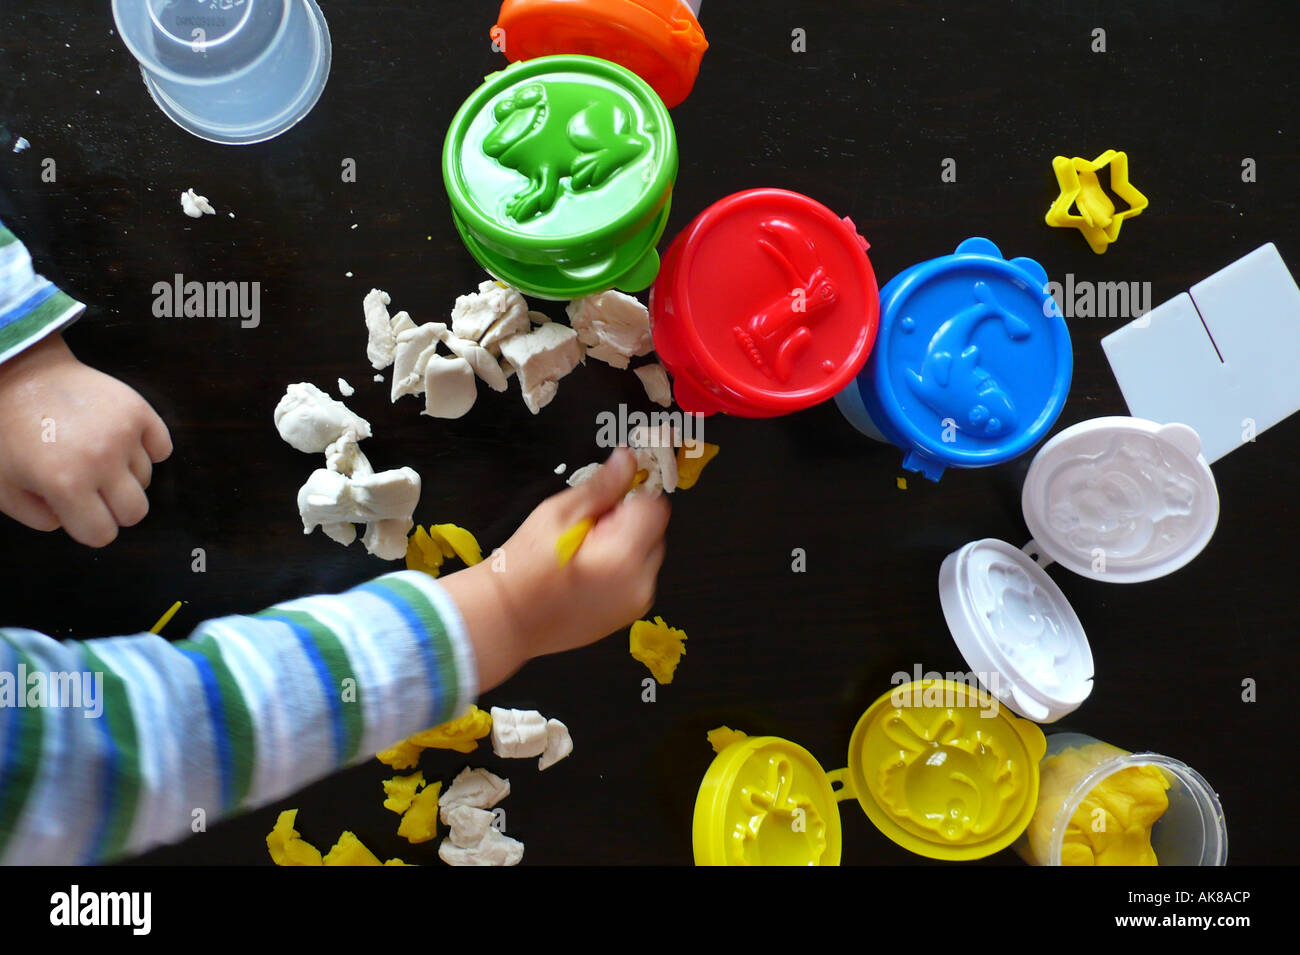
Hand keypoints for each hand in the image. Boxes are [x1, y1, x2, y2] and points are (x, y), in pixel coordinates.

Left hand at [0, 333, 172, 546]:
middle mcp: (101, 461)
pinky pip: (161, 448)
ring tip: (96, 453)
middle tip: (93, 490)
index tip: (79, 513)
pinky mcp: (138, 411)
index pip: (102, 535)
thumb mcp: (3, 486)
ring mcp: (124, 434)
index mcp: (65, 485)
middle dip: (115, 509)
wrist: (21, 374)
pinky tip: (122, 442)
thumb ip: (37, 518)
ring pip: (146, 479)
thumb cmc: (7, 431)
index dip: (90, 528)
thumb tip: (71, 520)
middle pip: (135, 512)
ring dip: (125, 474)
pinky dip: (147, 450)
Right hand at [440, 448, 669, 689]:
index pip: (656, 506)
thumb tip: (628, 459)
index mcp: (625, 555)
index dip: (631, 497)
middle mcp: (641, 582)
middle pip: (655, 531)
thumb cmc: (523, 567)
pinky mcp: (629, 615)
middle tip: (586, 531)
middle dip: (629, 522)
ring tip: (585, 555)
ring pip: (648, 554)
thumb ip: (601, 487)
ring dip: (627, 546)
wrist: (504, 620)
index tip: (602, 505)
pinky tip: (589, 574)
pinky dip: (622, 570)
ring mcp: (637, 603)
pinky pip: (639, 578)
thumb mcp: (557, 514)